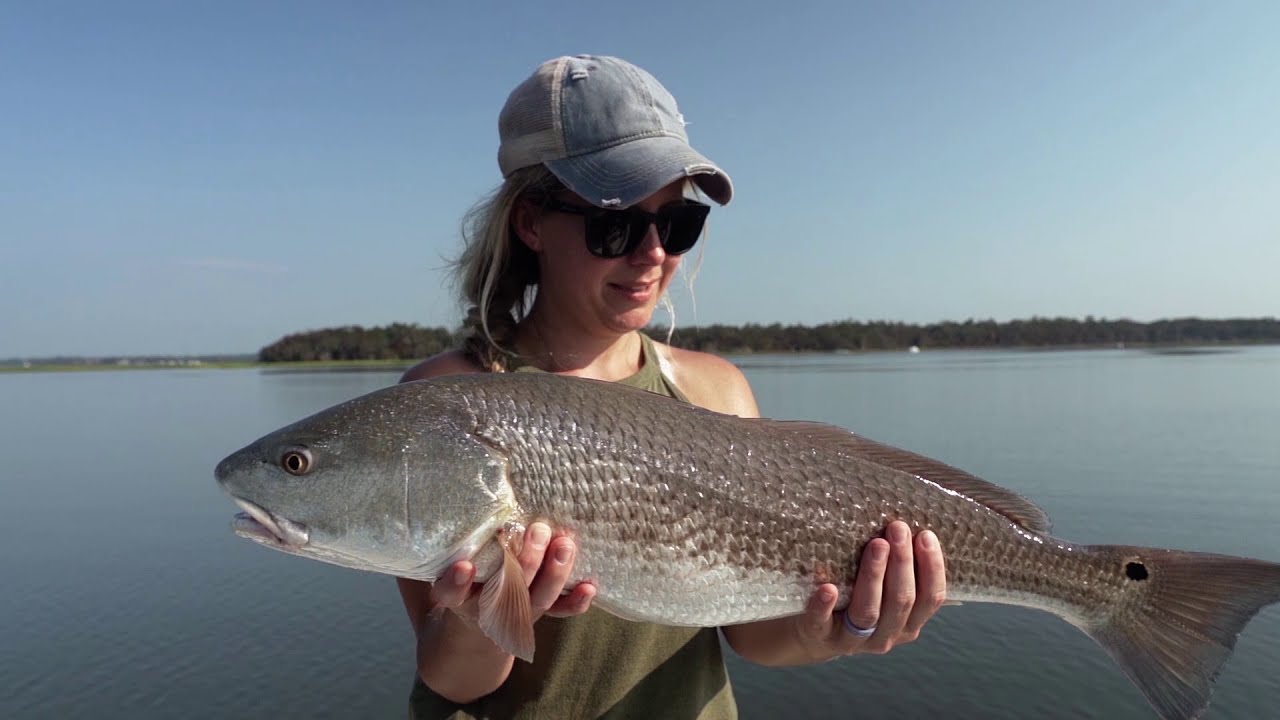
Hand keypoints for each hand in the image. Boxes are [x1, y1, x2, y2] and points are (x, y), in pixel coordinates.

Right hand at [426, 522, 596, 626]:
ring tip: (565, 545)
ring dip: (554, 573)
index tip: (464, 566)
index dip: (456, 582)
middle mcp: (487, 605)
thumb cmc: (468, 567)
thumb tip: (473, 479)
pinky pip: (559, 611)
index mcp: (459, 594)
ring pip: (538, 598)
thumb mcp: (456, 555)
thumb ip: (463, 533)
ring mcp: (516, 610)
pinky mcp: (540, 611)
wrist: (480, 614)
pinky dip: (575, 602)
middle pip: (507, 590)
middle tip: (538, 530)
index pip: (450, 592)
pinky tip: (590, 587)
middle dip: (526, 561)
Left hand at [794, 520, 946, 657]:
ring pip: (868, 611)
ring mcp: (853, 640)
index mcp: (908, 624)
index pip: (930, 599)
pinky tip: (828, 588)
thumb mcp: (884, 593)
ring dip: (874, 576)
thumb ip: (898, 570)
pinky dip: (825, 606)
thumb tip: (908, 524)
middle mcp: (886, 635)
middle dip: (902, 562)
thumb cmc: (855, 602)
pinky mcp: (821, 637)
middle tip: (898, 528)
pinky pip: (822, 623)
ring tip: (876, 544)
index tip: (926, 535)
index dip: (932, 568)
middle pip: (901, 601)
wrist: (815, 636)